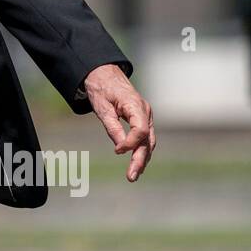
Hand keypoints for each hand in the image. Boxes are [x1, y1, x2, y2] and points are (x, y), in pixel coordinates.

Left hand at [82, 63, 155, 181]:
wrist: (104, 74)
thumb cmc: (101, 89)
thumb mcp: (102, 108)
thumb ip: (113, 127)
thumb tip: (121, 149)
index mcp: (136, 106)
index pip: (140, 131)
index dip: (130, 144)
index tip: (116, 151)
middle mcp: (145, 112)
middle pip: (147, 140)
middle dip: (140, 159)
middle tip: (131, 177)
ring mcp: (146, 116)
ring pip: (148, 141)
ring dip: (142, 159)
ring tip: (133, 175)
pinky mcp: (142, 119)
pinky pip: (145, 138)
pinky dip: (141, 150)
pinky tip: (136, 163)